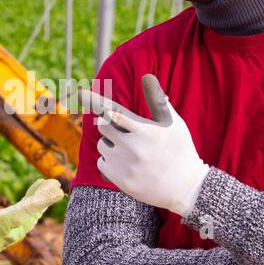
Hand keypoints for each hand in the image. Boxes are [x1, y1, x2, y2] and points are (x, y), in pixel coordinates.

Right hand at [0, 151, 62, 264]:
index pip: (26, 212)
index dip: (42, 199)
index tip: (56, 188)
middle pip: (27, 220)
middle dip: (40, 202)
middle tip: (52, 186)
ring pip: (19, 228)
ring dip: (30, 211)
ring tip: (36, 194)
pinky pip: (8, 233)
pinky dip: (17, 220)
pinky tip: (13, 213)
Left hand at [85, 74, 209, 216]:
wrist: (185, 188)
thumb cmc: (180, 150)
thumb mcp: (173, 123)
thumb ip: (157, 100)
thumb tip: (147, 76)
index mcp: (144, 130)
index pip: (114, 112)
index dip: (95, 101)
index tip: (78, 92)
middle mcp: (132, 147)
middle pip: (103, 126)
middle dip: (109, 124)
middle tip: (127, 133)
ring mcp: (124, 165)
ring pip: (101, 145)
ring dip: (110, 144)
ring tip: (132, 152)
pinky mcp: (119, 180)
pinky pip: (101, 163)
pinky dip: (109, 162)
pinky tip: (127, 166)